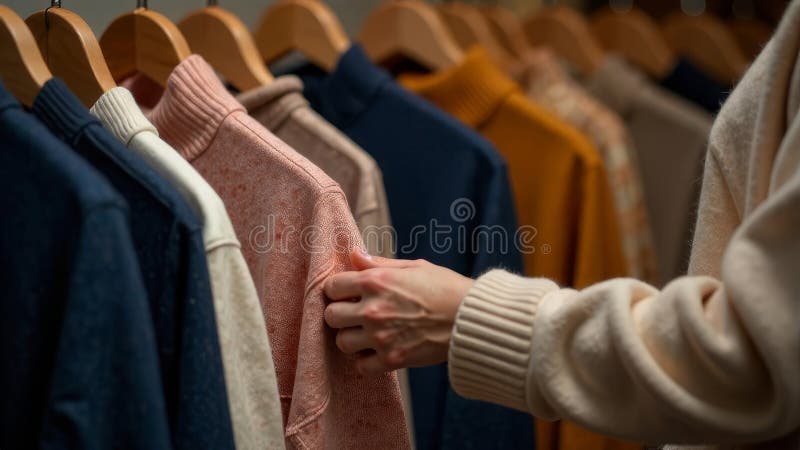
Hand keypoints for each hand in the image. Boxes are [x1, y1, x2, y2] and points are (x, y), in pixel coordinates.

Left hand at [324, 249, 474, 375]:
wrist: (473, 319)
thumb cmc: (446, 288)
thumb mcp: (414, 267)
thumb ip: (380, 263)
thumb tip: (355, 255)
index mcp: (376, 282)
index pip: (332, 286)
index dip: (338, 289)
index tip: (346, 293)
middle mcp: (373, 310)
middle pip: (331, 316)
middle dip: (340, 314)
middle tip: (354, 314)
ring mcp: (381, 337)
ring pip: (342, 342)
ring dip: (351, 338)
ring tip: (366, 334)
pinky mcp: (392, 360)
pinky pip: (361, 366)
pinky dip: (366, 361)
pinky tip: (378, 351)